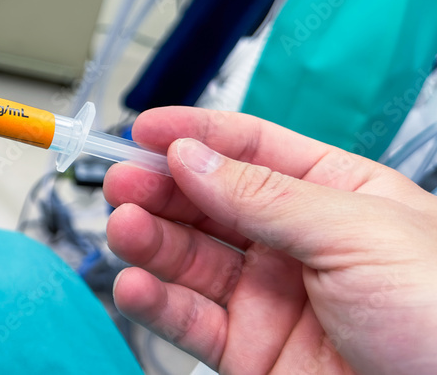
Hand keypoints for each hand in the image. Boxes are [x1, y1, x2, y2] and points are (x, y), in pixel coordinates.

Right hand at [103, 107, 436, 373]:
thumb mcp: (358, 233)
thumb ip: (265, 195)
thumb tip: (193, 156)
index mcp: (336, 195)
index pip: (251, 150)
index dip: (196, 135)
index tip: (146, 130)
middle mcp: (296, 243)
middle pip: (209, 202)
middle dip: (161, 188)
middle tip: (123, 181)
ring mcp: (269, 298)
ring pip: (190, 259)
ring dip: (150, 240)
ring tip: (126, 229)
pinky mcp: (250, 351)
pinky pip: (188, 320)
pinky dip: (155, 302)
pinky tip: (137, 284)